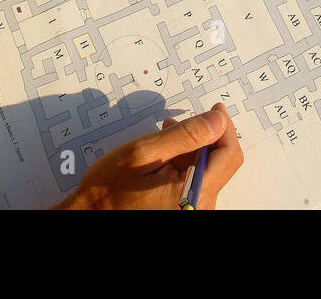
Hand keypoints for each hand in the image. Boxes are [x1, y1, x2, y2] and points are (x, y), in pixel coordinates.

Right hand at [54, 104, 242, 208]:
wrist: (91, 213)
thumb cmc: (110, 188)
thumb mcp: (144, 152)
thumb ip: (186, 134)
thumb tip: (217, 119)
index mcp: (193, 194)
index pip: (229, 155)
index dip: (224, 127)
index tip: (215, 109)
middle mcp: (200, 207)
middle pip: (222, 162)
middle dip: (205, 136)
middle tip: (180, 122)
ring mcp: (194, 210)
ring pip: (209, 169)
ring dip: (193, 148)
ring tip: (166, 137)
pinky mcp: (187, 209)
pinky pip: (198, 180)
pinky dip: (187, 162)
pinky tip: (167, 155)